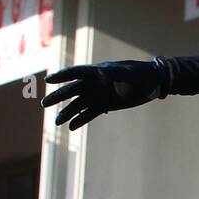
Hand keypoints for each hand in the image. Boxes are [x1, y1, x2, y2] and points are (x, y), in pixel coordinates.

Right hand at [41, 59, 166, 129]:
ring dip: (68, 112)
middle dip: (58, 96)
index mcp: (98, 71)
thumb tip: (102, 72)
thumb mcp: (129, 72)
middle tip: (44, 104)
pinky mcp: (106, 105)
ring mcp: (99, 95)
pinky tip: (71, 127)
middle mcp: (95, 83)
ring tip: (57, 122)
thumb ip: (115, 73)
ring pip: (79, 104)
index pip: (75, 73)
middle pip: (72, 90)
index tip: (48, 80)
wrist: (154, 82)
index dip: (61, 76)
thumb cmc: (142, 74)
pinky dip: (81, 119)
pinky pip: (90, 113)